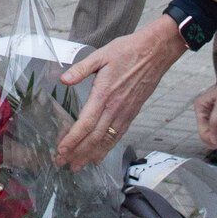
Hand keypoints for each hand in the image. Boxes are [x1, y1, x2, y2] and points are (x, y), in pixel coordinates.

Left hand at [53, 16, 187, 169]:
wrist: (155, 52)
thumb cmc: (127, 51)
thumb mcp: (101, 55)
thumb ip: (81, 69)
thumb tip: (63, 79)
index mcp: (104, 94)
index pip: (86, 123)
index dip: (73, 139)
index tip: (61, 150)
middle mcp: (115, 108)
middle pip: (95, 137)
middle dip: (78, 153)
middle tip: (63, 164)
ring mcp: (125, 113)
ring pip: (107, 140)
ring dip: (91, 155)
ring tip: (78, 166)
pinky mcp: (132, 113)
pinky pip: (118, 135)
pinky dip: (107, 148)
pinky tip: (99, 156)